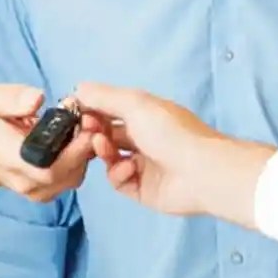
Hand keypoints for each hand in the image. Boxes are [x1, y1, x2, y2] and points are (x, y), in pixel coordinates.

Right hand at [0, 84, 96, 202]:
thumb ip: (13, 99)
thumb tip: (37, 100)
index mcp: (9, 158)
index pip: (46, 167)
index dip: (73, 148)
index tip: (83, 121)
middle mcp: (25, 181)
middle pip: (68, 172)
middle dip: (85, 144)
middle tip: (89, 117)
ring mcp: (38, 191)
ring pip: (75, 175)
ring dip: (85, 151)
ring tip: (83, 125)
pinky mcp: (48, 192)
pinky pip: (73, 177)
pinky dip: (82, 158)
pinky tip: (78, 138)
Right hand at [74, 82, 274, 228]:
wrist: (200, 171)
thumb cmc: (171, 132)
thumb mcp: (135, 104)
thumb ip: (104, 96)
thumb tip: (79, 89)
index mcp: (146, 113)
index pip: (111, 110)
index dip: (92, 111)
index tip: (77, 113)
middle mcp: (144, 137)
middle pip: (108, 134)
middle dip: (94, 132)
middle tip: (88, 133)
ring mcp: (144, 164)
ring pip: (110, 159)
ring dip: (103, 152)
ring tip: (106, 148)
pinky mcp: (143, 189)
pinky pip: (119, 181)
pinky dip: (118, 173)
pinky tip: (130, 168)